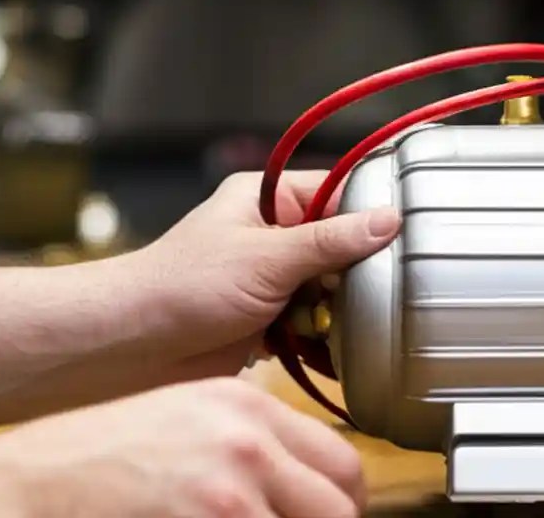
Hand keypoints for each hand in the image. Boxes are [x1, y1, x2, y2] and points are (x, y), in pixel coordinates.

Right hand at [0, 378, 364, 517]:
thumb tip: (312, 489)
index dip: (345, 505)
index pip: (344, 463)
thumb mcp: (188, 421)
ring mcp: (227, 490)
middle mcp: (248, 442)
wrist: (28, 482)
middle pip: (340, 508)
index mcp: (250, 407)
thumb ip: (253, 446)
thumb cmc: (102, 456)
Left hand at [124, 170, 399, 382]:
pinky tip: (343, 352)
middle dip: (360, 270)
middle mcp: (271, 234)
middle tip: (386, 287)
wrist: (134, 346)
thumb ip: (331, 242)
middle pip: (340, 245)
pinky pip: (312, 325)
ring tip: (362, 323)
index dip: (372, 208)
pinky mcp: (268, 320)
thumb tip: (388, 220)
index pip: (336, 191)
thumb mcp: (268, 257)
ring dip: (343, 309)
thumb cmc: (184, 286)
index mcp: (267, 199)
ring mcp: (271, 279)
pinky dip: (326, 339)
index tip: (408, 229)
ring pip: (329, 288)